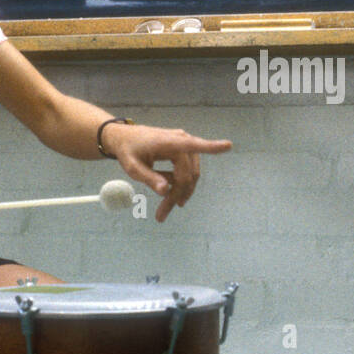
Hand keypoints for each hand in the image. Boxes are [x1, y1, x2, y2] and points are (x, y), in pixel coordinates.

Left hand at [103, 124, 231, 221]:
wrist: (124, 139)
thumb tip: (166, 190)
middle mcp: (181, 140)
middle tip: (162, 215)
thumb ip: (149, 178)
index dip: (212, 147)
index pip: (193, 145)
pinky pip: (188, 170)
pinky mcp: (185, 149)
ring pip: (191, 175)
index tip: (228, 145)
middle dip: (178, 196)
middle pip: (188, 174)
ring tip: (165, 208)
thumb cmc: (127, 151)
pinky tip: (168, 191)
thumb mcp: (132, 167)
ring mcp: (185, 144)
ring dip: (181, 192)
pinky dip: (180, 184)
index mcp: (169, 142)